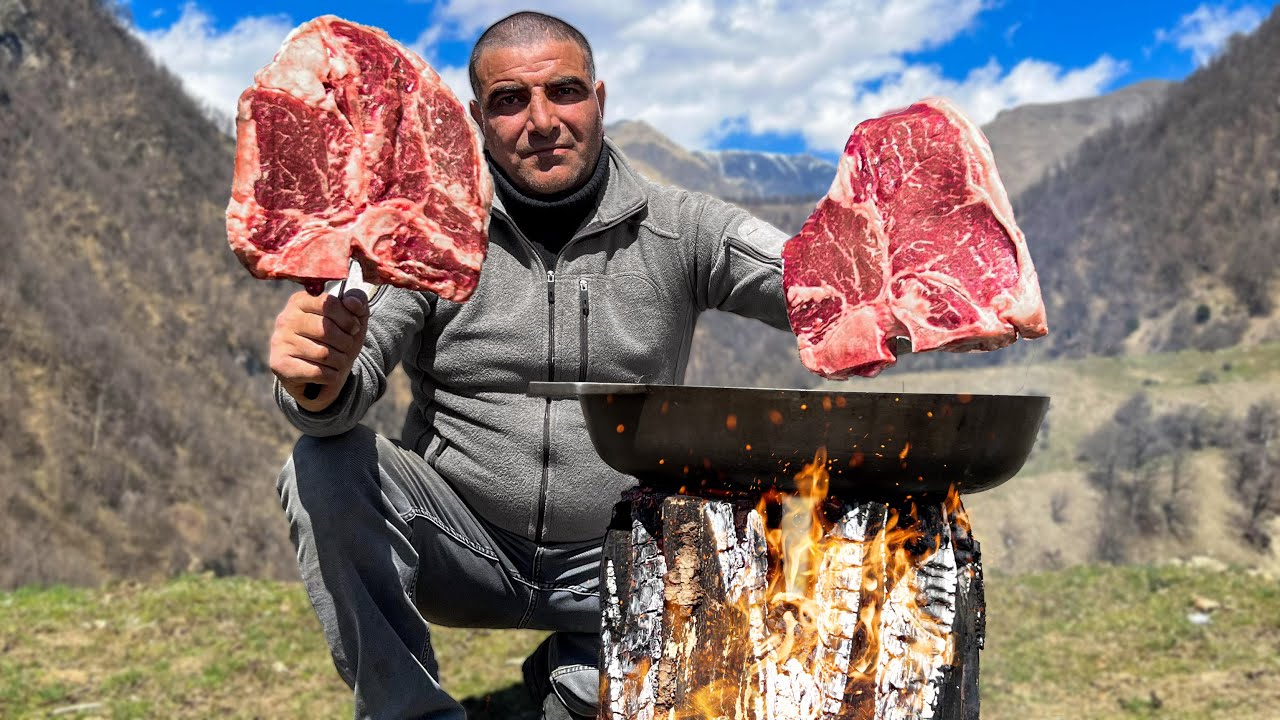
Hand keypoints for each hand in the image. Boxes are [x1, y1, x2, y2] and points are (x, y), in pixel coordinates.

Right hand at [269, 289, 368, 411]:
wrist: (323, 377)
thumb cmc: (338, 340)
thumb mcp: (353, 318)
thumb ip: (358, 302)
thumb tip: (352, 301)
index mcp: (301, 301)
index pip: (328, 303)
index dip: (348, 319)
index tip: (354, 328)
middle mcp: (286, 319)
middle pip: (325, 329)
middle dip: (345, 342)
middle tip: (347, 347)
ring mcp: (280, 341)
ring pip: (323, 354)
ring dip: (340, 361)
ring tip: (337, 361)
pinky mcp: (280, 364)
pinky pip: (317, 372)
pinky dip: (331, 376)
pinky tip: (328, 373)